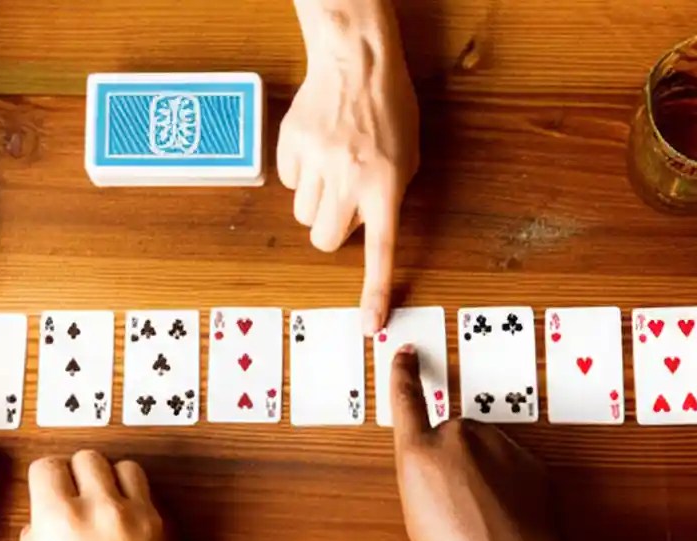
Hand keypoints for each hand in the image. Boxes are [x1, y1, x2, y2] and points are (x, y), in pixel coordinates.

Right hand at [21, 451, 209, 540]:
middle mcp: (100, 508)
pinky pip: (147, 493)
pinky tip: (125, 523)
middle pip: (87, 457)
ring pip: (123, 466)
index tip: (46, 487)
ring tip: (104, 503)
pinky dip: (135, 499)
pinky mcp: (163, 527)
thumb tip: (40, 520)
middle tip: (74, 495)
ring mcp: (137, 515)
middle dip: (76, 473)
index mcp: (59, 520)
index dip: (44, 478)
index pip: (48, 466)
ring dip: (111, 479)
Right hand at [279, 0, 418, 334]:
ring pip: (304, 215)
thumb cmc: (388, 107)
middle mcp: (349, 180)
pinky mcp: (290, 148)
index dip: (374, 291)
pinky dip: (300, 173)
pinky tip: (317, 148)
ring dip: (317, 201)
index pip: (380, 251)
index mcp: (385, 186)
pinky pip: (289, 183)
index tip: (368, 325)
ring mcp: (316, 165)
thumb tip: (365, 229)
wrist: (355, 59)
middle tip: (345, 203)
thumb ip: (389, 196)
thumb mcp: (407, 157)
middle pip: (324, 240)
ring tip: (333, 167)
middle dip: (333, 229)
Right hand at [388, 346, 563, 540]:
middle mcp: (457, 436)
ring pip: (483, 449)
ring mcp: (497, 442)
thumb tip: (438, 464)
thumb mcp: (417, 517)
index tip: (405, 353)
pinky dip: (509, 483)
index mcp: (419, 453)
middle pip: (451, 436)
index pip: (406, 400)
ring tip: (486, 516)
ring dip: (483, 472)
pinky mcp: (528, 455)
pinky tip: (509, 515)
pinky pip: (511, 462)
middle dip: (454, 462)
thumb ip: (421, 476)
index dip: (403, 374)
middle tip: (459, 505)